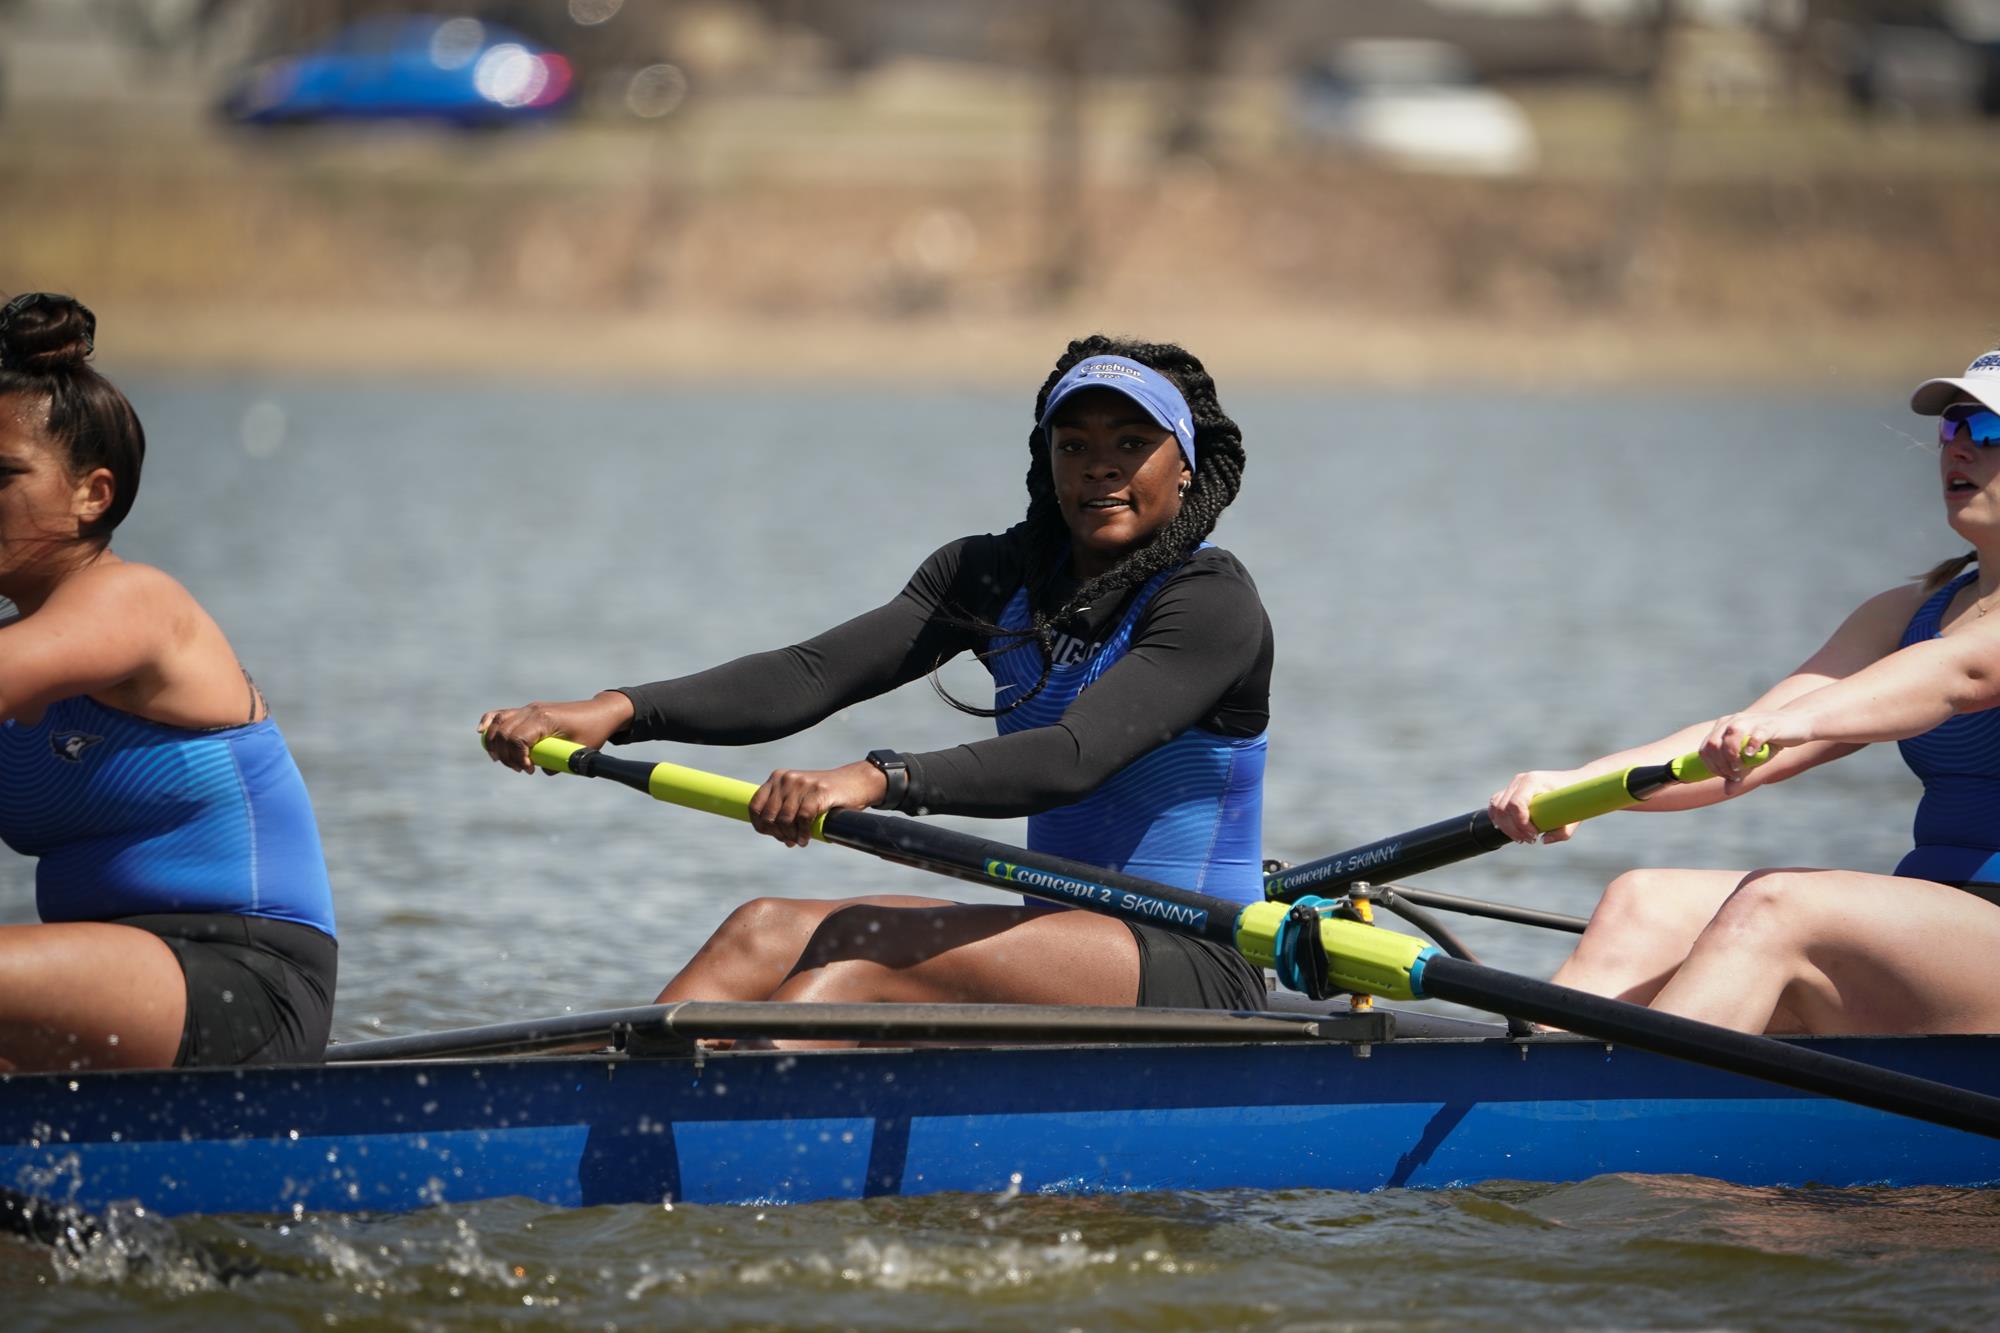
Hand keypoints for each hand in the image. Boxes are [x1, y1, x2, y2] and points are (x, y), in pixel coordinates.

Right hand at [477, 692, 633, 773]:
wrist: (600, 712)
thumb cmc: (593, 731)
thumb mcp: (580, 751)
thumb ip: (559, 763)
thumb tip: (542, 770)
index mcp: (545, 719)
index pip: (518, 738)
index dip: (518, 758)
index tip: (529, 770)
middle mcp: (533, 711)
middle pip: (504, 733)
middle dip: (506, 756)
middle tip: (521, 769)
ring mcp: (529, 709)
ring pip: (498, 723)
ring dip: (495, 744)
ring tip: (504, 761)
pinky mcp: (528, 710)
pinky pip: (502, 713)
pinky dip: (489, 722)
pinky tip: (481, 732)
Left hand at [748, 761, 888, 846]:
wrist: (856, 782)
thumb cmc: (825, 793)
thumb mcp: (799, 794)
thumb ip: (783, 807)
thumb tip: (770, 831)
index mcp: (778, 777)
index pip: (755, 806)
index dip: (760, 825)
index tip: (772, 834)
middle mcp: (787, 778)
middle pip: (769, 816)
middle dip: (777, 833)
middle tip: (788, 840)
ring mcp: (802, 783)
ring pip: (785, 819)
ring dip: (791, 836)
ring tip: (798, 841)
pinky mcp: (818, 791)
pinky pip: (803, 819)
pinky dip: (803, 833)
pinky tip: (806, 839)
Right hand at [1487, 769, 1585, 844]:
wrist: (1575, 783)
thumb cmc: (1574, 799)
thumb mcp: (1573, 818)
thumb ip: (1561, 833)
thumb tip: (1543, 840)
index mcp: (1533, 781)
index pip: (1515, 804)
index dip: (1521, 824)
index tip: (1535, 835)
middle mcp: (1519, 780)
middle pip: (1502, 809)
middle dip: (1513, 829)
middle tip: (1530, 840)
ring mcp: (1513, 784)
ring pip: (1496, 808)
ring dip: (1505, 827)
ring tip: (1522, 837)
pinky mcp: (1510, 791)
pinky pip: (1496, 806)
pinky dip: (1500, 820)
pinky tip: (1512, 830)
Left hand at [1701, 710, 1807, 792]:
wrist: (1795, 724)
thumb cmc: (1769, 742)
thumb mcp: (1751, 759)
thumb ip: (1739, 772)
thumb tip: (1727, 791)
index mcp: (1723, 727)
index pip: (1706, 748)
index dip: (1712, 766)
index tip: (1726, 776)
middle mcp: (1732, 721)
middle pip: (1714, 744)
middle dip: (1721, 765)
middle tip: (1734, 774)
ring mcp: (1749, 721)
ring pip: (1730, 737)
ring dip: (1731, 758)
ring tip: (1740, 768)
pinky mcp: (1767, 726)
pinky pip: (1755, 736)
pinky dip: (1750, 747)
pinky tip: (1752, 755)